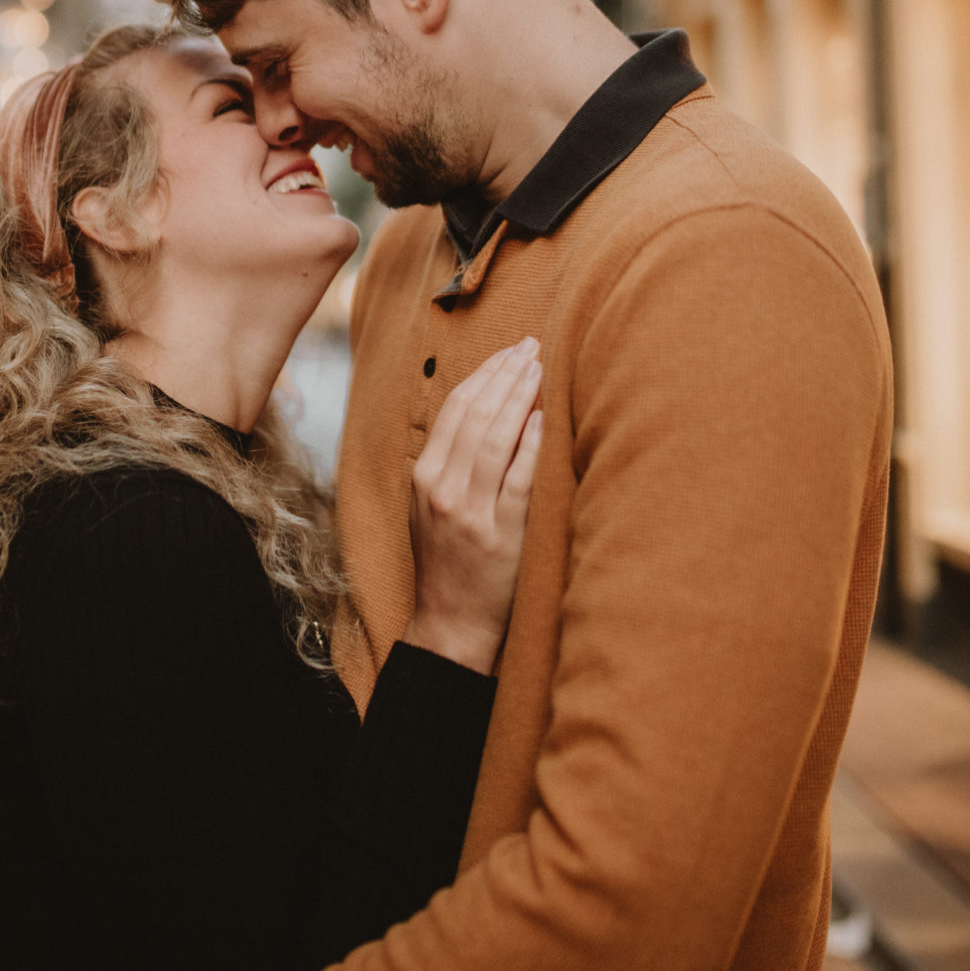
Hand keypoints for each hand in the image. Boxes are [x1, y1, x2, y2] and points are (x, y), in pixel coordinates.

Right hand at [404, 338, 541, 673]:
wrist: (451, 624)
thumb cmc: (447, 561)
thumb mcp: (431, 506)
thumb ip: (448, 462)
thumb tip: (484, 410)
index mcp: (424, 477)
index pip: (455, 410)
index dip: (483, 375)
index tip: (508, 351)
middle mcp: (443, 490)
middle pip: (476, 416)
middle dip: (505, 375)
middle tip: (532, 346)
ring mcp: (472, 513)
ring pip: (496, 440)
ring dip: (520, 398)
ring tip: (541, 369)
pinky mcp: (502, 535)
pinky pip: (518, 481)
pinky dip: (531, 446)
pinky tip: (544, 420)